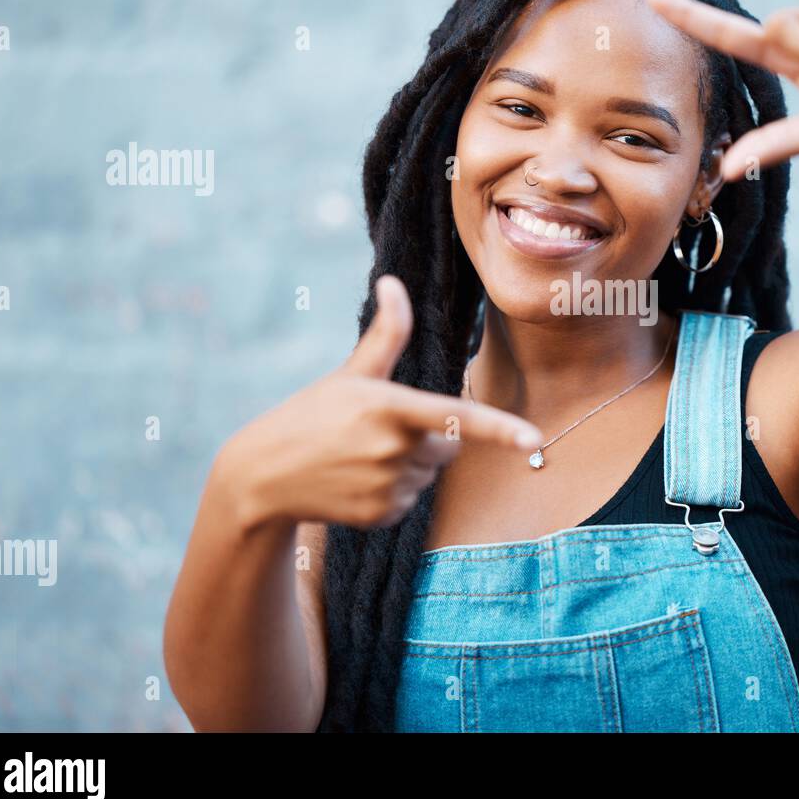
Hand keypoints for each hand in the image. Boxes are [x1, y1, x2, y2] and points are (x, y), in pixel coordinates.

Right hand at [211, 275, 542, 531]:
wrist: (264, 476)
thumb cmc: (312, 414)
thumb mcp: (350, 373)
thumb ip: (387, 332)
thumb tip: (393, 281)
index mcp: (390, 407)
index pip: (456, 418)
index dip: (499, 429)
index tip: (534, 440)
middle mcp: (393, 450)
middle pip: (449, 447)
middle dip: (428, 439)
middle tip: (379, 432)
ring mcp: (388, 487)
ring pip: (430, 475)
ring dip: (409, 467)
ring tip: (361, 457)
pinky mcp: (382, 516)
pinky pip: (412, 501)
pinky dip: (393, 492)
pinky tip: (356, 481)